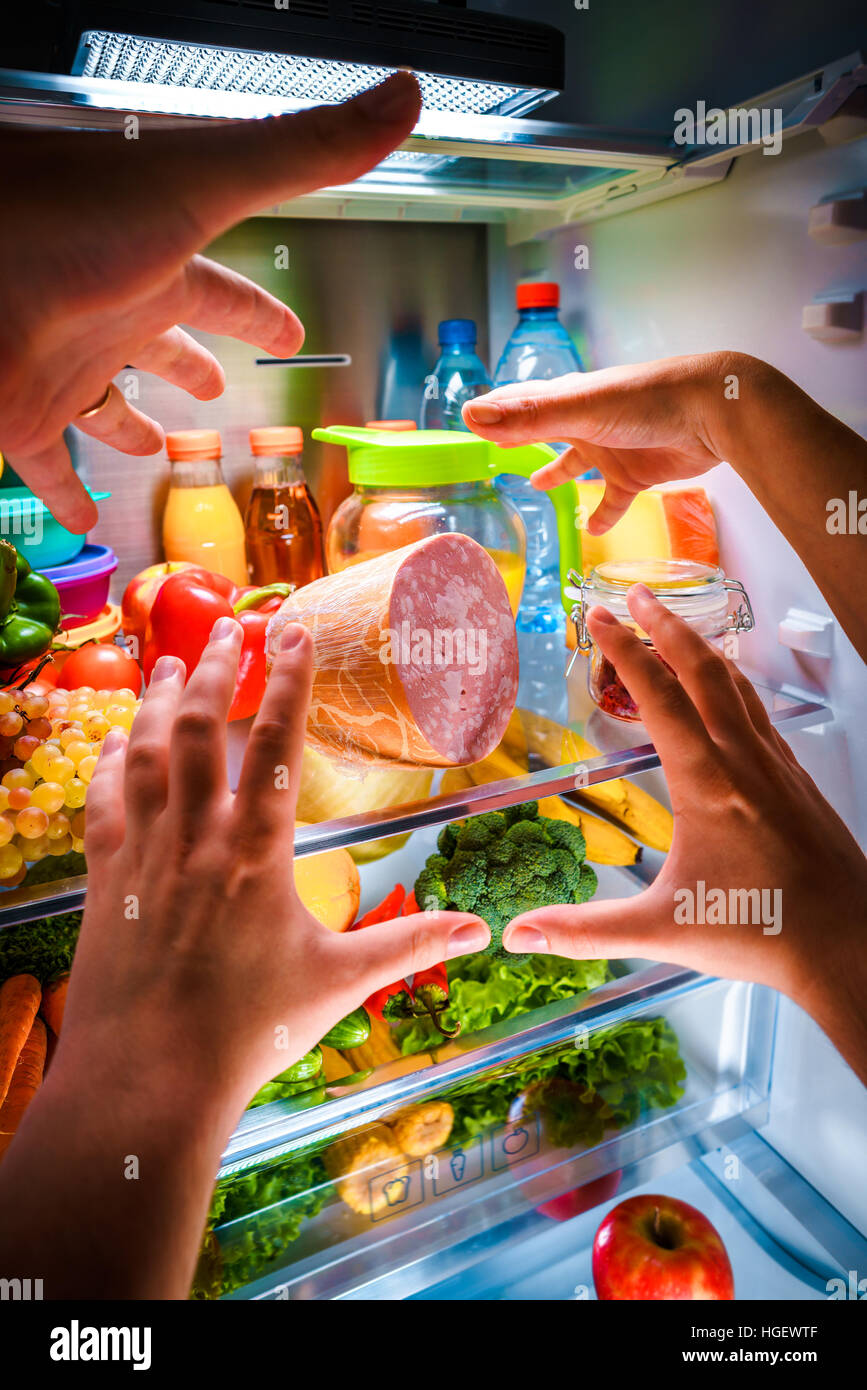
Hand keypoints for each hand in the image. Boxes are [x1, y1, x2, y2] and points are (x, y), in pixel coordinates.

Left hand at [0, 72, 420, 529]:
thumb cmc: (66, 219)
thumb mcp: (202, 184)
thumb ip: (299, 154)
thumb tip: (401, 99)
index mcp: (155, 261)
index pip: (222, 292)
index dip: (258, 315)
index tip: (287, 334)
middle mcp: (106, 312)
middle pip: (158, 344)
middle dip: (190, 366)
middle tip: (215, 386)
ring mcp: (60, 362)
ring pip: (103, 405)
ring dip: (128, 427)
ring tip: (153, 448)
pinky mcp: (20, 412)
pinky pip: (48, 463)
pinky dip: (68, 493)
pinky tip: (83, 519)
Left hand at [63, 617, 488, 1118]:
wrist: (149, 1081)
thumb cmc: (248, 1034)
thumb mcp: (339, 984)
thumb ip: (410, 946)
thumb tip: (481, 932)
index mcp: (257, 857)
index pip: (274, 747)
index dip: (286, 683)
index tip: (294, 634)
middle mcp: (195, 842)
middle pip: (199, 730)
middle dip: (216, 669)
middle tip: (231, 626)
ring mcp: (143, 858)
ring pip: (146, 755)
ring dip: (158, 700)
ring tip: (176, 661)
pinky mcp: (106, 882)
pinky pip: (104, 804)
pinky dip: (110, 763)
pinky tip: (117, 740)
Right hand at [462, 353, 747, 531]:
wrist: (710, 413)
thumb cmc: (645, 401)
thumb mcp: (578, 411)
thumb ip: (526, 419)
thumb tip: (471, 417)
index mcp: (567, 400)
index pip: (521, 403)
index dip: (496, 412)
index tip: (470, 420)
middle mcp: (586, 422)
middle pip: (546, 432)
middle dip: (522, 438)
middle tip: (496, 451)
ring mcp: (612, 448)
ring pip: (577, 464)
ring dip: (558, 474)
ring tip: (536, 486)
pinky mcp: (637, 473)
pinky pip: (614, 500)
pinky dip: (603, 514)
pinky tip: (591, 528)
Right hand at [503, 586, 866, 1081]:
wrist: (848, 944)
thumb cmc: (760, 936)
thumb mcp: (663, 931)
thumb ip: (585, 929)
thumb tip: (516, 933)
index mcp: (708, 785)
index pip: (658, 698)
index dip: (624, 651)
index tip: (599, 616)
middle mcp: (745, 761)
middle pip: (702, 671)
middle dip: (665, 625)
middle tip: (636, 593)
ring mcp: (776, 765)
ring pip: (736, 686)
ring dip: (701, 648)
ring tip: (674, 625)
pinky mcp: (796, 779)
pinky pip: (759, 713)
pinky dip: (732, 685)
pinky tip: (725, 693)